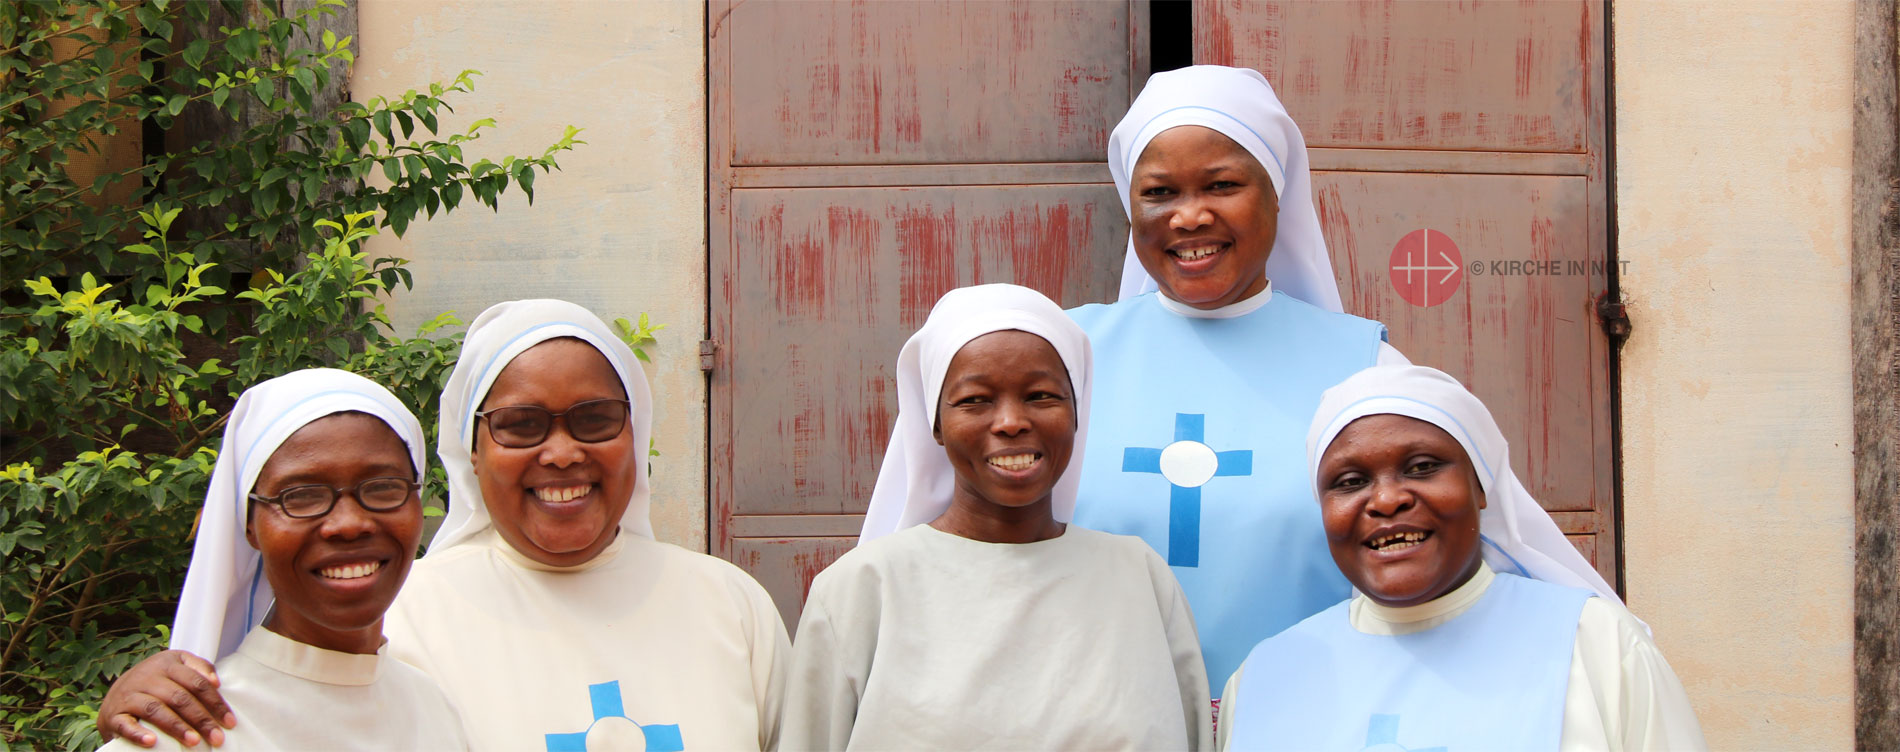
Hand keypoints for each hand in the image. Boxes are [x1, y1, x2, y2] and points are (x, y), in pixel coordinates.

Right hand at [97, 650, 234, 747]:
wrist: (117, 692)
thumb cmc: (157, 681)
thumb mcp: (178, 665)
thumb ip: (199, 668)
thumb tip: (216, 682)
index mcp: (167, 664)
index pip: (196, 683)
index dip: (215, 702)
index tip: (229, 722)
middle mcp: (147, 677)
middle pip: (179, 698)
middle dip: (201, 719)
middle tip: (217, 737)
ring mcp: (129, 695)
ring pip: (155, 710)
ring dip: (176, 726)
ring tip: (193, 741)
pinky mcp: (114, 714)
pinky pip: (126, 725)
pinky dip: (138, 733)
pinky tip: (152, 741)